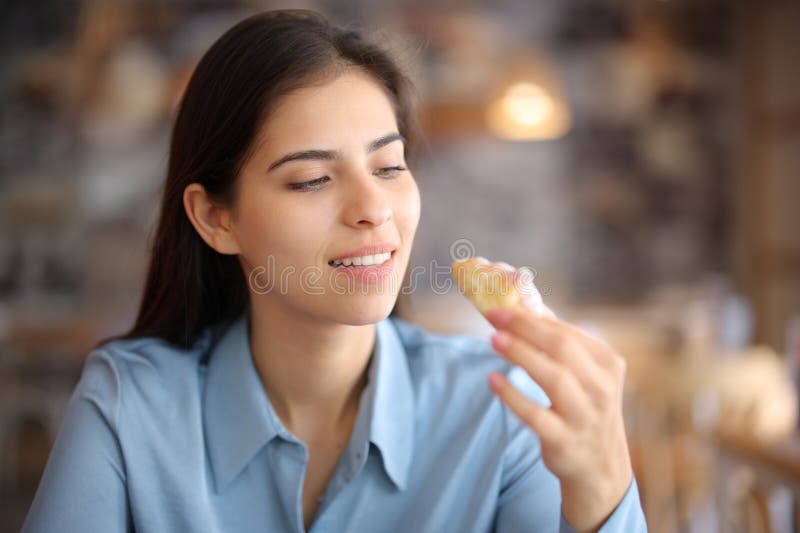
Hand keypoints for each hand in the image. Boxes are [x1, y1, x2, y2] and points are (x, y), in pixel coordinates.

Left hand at [486, 305, 632, 532]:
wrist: (600, 467)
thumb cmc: (584, 407)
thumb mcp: (584, 373)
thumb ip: (558, 340)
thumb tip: (525, 304)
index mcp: (607, 363)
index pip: (567, 332)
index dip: (532, 318)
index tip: (502, 307)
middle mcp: (601, 388)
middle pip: (561, 349)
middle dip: (525, 329)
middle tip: (494, 317)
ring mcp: (585, 416)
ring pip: (553, 378)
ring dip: (520, 355)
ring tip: (493, 340)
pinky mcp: (565, 440)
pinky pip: (537, 415)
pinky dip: (513, 396)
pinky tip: (493, 380)